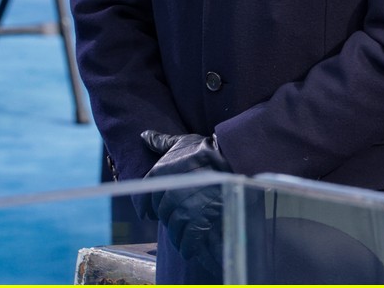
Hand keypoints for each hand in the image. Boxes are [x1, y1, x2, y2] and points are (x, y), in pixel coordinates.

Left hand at [137, 131, 230, 274]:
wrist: (238, 157)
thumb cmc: (209, 149)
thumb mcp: (185, 142)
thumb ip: (163, 142)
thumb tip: (144, 135)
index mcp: (165, 169)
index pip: (147, 194)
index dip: (147, 205)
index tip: (149, 212)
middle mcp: (174, 185)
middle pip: (163, 210)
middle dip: (167, 216)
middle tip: (176, 218)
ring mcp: (190, 201)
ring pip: (176, 224)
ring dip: (178, 233)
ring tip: (184, 234)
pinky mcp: (205, 215)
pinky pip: (191, 235)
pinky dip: (189, 244)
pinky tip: (190, 247)